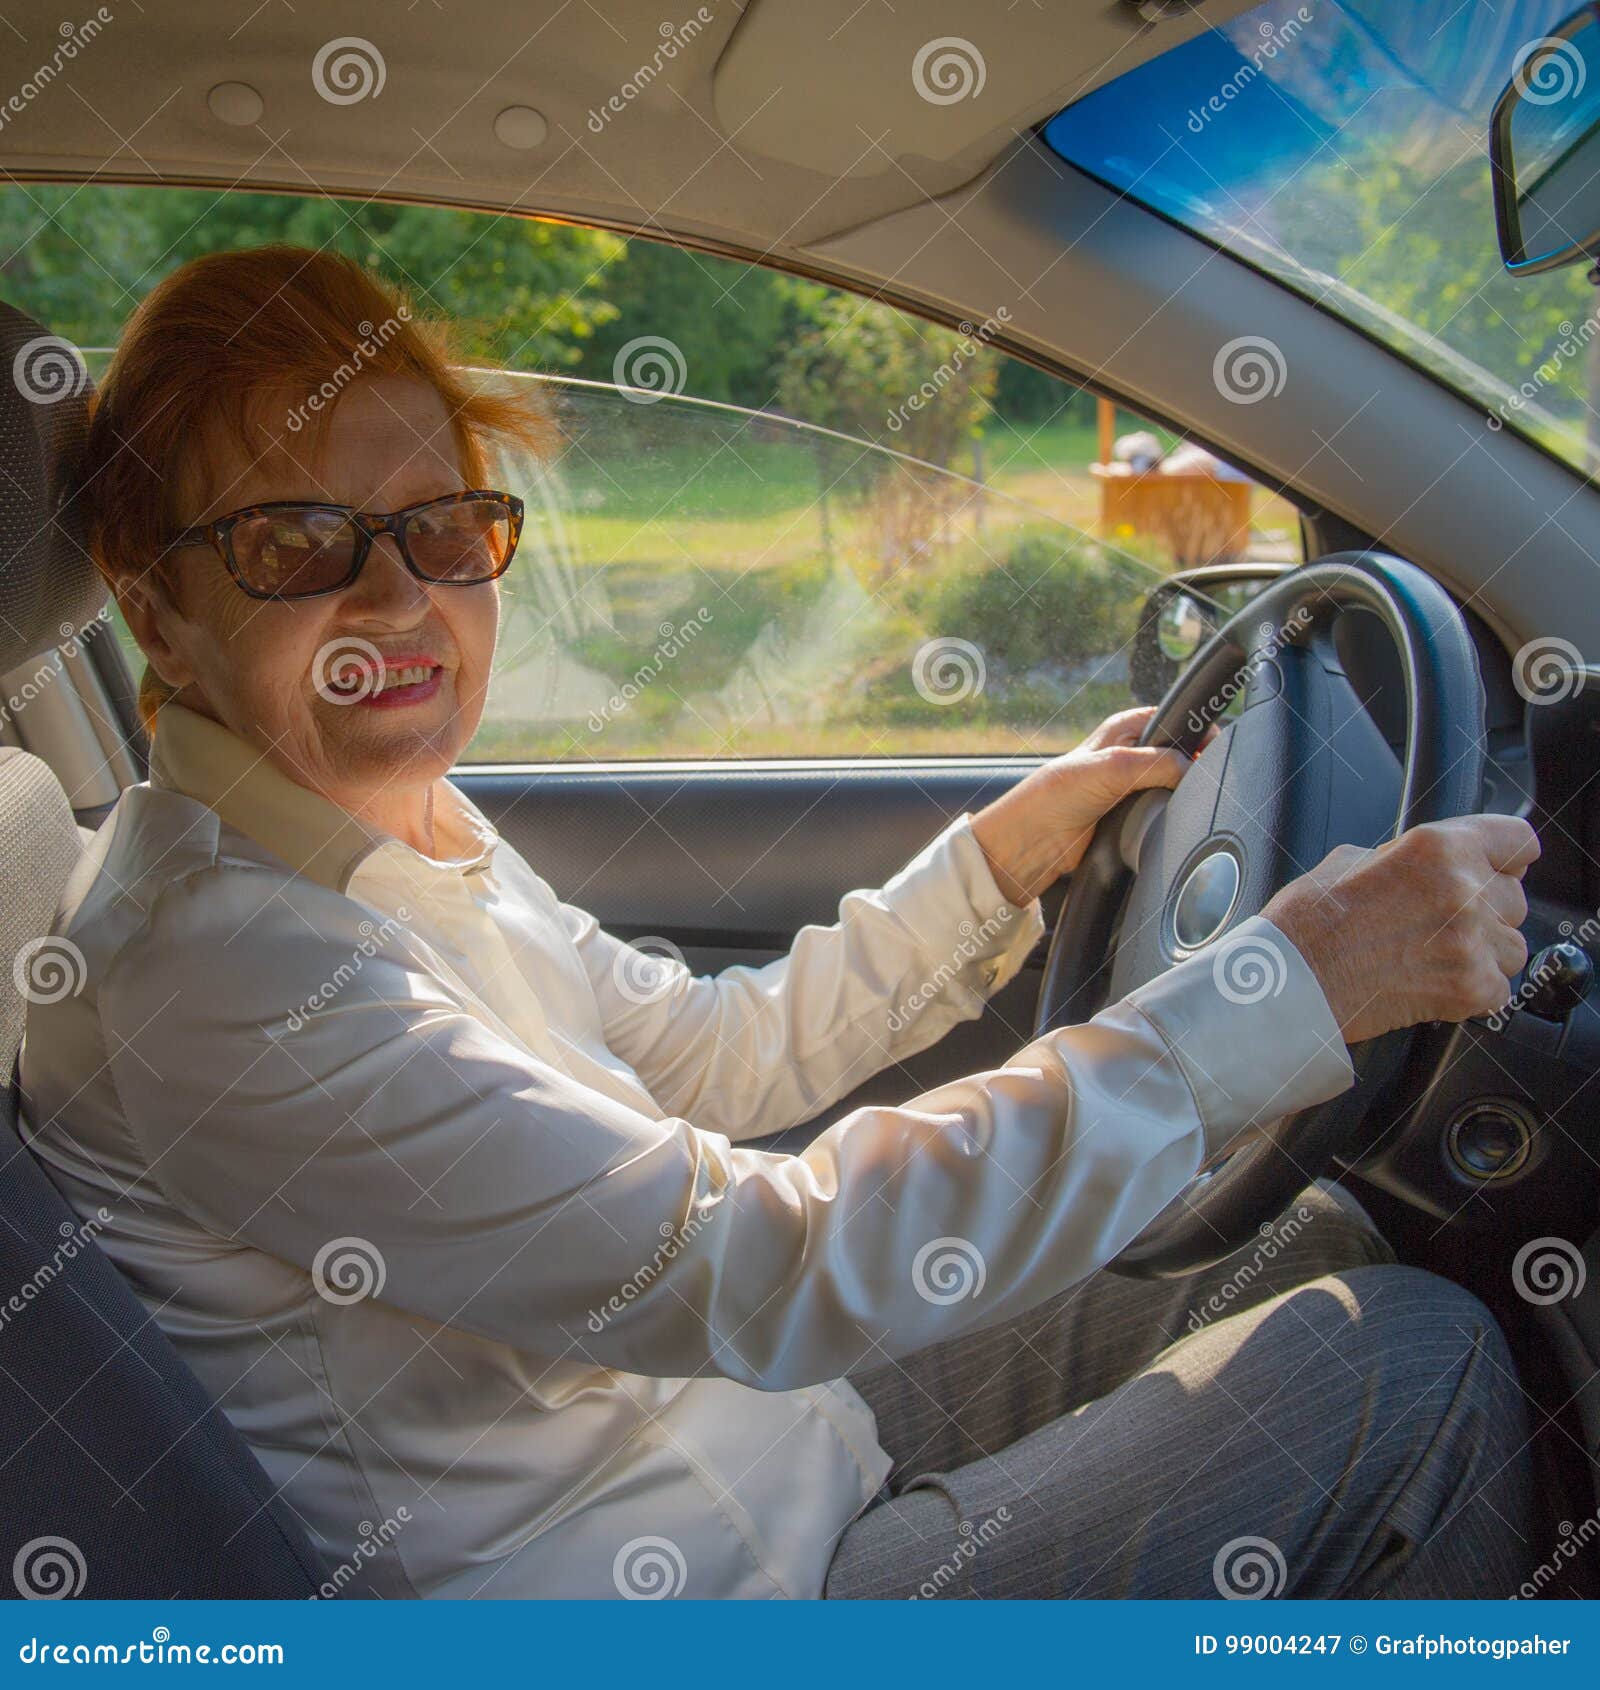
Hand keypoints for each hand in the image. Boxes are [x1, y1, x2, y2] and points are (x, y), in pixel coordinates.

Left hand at [971, 706, 1197, 904]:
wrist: (1036, 839)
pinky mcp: (1133, 814)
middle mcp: (1131, 753)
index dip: (1197, 732)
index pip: (1175, 719)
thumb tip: (1192, 770)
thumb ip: (1158, 763)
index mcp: (1125, 728)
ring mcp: (1133, 786)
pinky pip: (1164, 811)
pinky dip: (1171, 815)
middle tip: (1205, 779)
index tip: (1215, 750)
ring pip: (1175, 785)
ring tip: (1188, 801)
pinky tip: (1174, 818)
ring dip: (1182, 794)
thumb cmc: (1058, 794)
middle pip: (1180, 754)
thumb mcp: (1115, 766)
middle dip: (1194, 766)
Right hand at [1262, 814, 1539, 1044]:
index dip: (1505, 857)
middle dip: (1485, 908)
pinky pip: (1499, 988)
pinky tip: (1431, 981)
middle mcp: (1463, 889)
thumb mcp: (1352, 860)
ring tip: (1434, 955)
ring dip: (1483, 951)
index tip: (1499, 868)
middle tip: (1440, 922)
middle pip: (1515, 897)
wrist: (1288, 982)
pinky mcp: (1470, 988)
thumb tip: (1434, 864)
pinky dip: (1472, 990)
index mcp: (1437, 847)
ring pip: (1513, 946)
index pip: (1518, 841)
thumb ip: (1411, 858)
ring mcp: (1471, 941)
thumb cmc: (1307, 923)